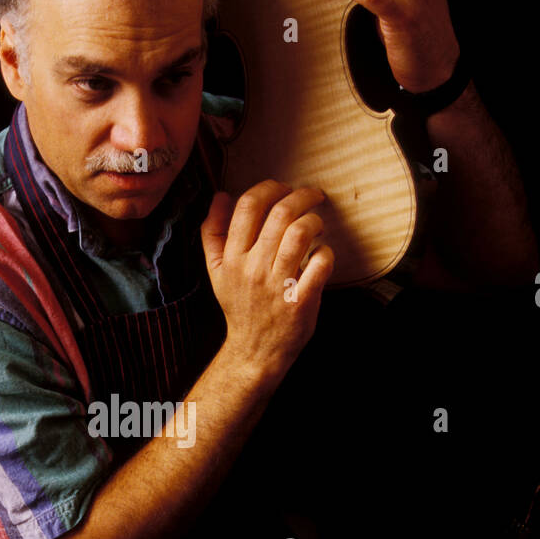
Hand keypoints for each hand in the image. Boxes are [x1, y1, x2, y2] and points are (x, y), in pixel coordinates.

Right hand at [201, 181, 332, 381]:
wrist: (254, 350)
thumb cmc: (240, 306)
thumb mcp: (216, 271)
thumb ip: (213, 232)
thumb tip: (220, 196)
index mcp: (232, 258)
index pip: (249, 206)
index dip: (270, 188)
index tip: (283, 188)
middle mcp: (253, 268)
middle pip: (280, 214)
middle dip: (301, 196)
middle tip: (312, 195)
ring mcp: (278, 285)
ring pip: (300, 234)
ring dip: (314, 220)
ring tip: (317, 223)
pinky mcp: (301, 300)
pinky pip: (320, 264)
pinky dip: (326, 252)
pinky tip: (322, 253)